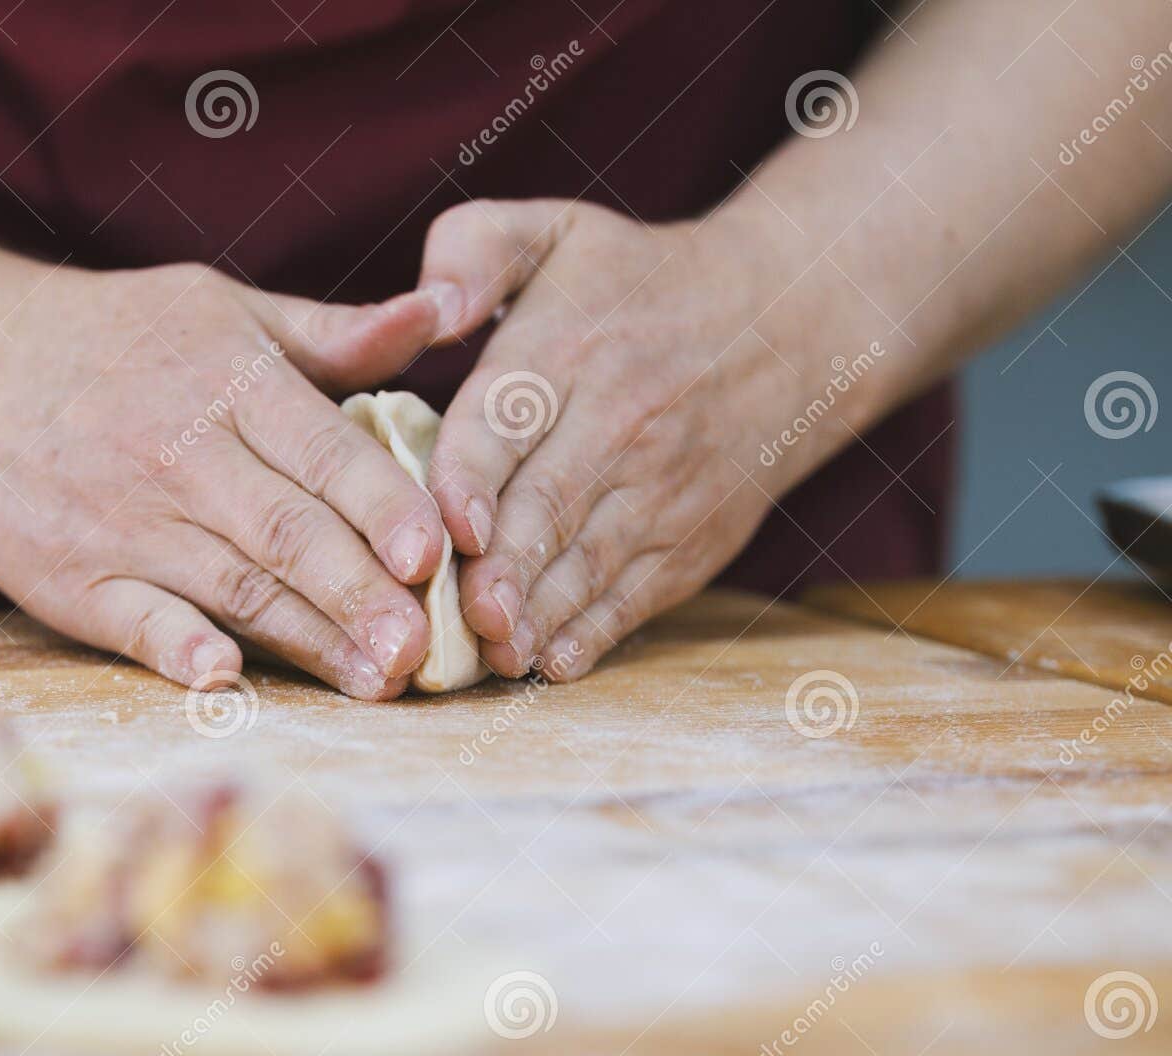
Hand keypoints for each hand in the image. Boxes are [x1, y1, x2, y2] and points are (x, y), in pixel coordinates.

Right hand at [0, 260, 451, 698]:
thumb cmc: (118, 341)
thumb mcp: (226, 311)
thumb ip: (336, 334)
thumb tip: (440, 314)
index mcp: (230, 382)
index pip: (322, 452)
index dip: (380, 504)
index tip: (432, 553)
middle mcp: (179, 453)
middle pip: (285, 532)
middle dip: (359, 593)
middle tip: (422, 649)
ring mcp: (122, 521)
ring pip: (232, 587)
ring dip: (306, 640)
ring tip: (375, 680)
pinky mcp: (71, 578)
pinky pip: (132, 619)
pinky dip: (174, 647)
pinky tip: (221, 676)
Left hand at [413, 199, 874, 680]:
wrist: (790, 323)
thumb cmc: (638, 283)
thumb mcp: (556, 231)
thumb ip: (474, 250)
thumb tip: (426, 308)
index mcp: (565, 351)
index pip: (507, 420)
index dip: (475, 478)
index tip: (452, 527)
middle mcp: (616, 425)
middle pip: (551, 506)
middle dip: (507, 568)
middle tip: (465, 617)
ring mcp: (660, 491)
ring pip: (592, 563)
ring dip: (543, 614)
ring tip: (497, 654)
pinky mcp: (689, 541)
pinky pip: (638, 595)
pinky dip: (596, 634)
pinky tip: (555, 664)